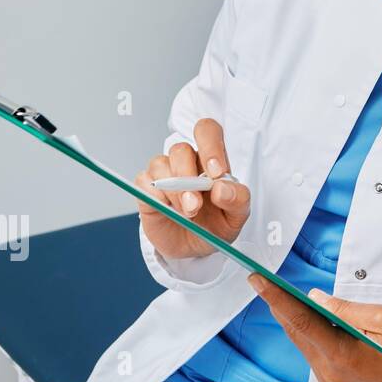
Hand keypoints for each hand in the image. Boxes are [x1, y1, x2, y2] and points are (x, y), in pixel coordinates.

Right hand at [135, 118, 250, 258]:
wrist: (195, 249)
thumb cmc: (216, 225)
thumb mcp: (237, 216)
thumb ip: (238, 199)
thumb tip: (222, 188)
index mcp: (213, 161)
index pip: (208, 132)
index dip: (210, 146)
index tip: (215, 173)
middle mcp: (188, 162)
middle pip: (180, 149)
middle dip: (187, 177)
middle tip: (195, 205)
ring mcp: (166, 174)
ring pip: (160, 163)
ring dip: (174, 191)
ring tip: (186, 213)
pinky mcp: (148, 189)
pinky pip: (143, 180)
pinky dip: (154, 195)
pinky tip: (166, 208)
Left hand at [250, 275, 381, 381]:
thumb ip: (345, 308)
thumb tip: (316, 298)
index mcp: (342, 355)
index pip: (302, 321)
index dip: (277, 298)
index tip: (258, 280)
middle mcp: (328, 370)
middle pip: (296, 332)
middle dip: (278, 304)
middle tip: (262, 280)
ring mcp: (326, 378)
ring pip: (301, 341)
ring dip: (291, 317)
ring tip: (278, 293)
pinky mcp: (328, 380)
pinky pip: (310, 350)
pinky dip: (305, 331)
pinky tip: (302, 316)